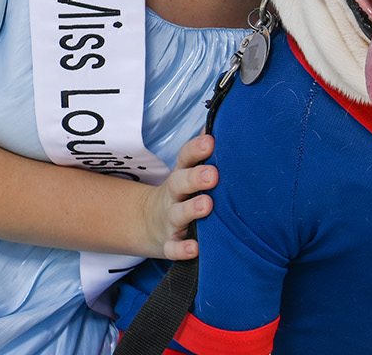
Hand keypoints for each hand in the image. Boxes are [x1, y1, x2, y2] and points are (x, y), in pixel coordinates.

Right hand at [141, 134, 217, 259]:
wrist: (150, 223)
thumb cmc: (181, 193)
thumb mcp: (188, 170)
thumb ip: (203, 151)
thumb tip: (221, 121)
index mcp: (181, 175)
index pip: (186, 158)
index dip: (197, 149)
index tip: (210, 141)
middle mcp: (174, 195)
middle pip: (181, 183)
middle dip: (196, 178)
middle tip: (213, 174)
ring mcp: (169, 220)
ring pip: (178, 214)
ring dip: (192, 210)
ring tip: (207, 205)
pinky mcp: (168, 243)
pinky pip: (173, 248)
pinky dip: (182, 249)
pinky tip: (194, 249)